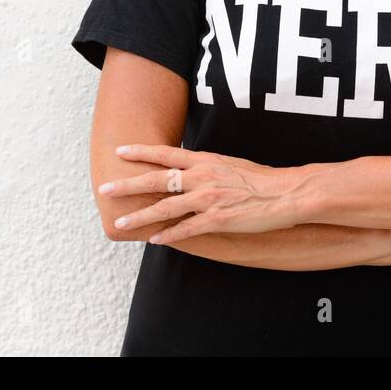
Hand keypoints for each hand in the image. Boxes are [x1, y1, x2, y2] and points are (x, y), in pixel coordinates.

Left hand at [100, 144, 305, 245]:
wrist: (285, 192)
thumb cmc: (260, 179)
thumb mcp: (229, 164)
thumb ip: (206, 167)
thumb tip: (189, 168)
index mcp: (205, 160)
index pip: (166, 152)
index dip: (141, 151)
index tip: (119, 150)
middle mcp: (201, 177)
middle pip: (156, 179)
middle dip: (127, 184)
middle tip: (105, 188)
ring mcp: (207, 199)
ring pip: (164, 208)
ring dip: (139, 216)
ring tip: (120, 223)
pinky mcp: (216, 220)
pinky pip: (186, 229)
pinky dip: (168, 235)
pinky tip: (154, 240)